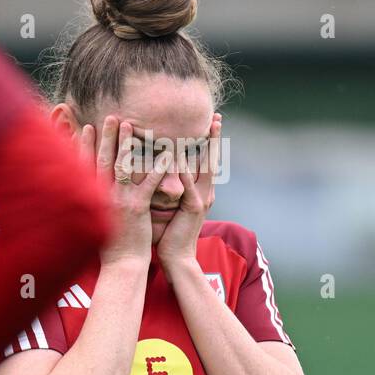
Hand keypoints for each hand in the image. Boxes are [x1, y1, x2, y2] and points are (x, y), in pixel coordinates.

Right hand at [77, 115, 165, 266]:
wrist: (120, 265)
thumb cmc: (109, 245)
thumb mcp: (95, 219)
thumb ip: (93, 201)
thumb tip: (86, 189)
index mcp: (91, 197)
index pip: (85, 166)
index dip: (84, 146)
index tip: (85, 128)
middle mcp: (102, 195)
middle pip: (102, 160)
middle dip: (104, 136)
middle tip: (108, 116)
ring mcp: (118, 200)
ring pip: (122, 166)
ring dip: (125, 143)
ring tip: (128, 123)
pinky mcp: (136, 208)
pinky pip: (148, 183)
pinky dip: (157, 167)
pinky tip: (165, 153)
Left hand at [157, 114, 219, 267]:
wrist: (176, 257)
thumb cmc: (168, 233)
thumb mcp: (168, 206)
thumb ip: (167, 190)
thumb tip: (156, 173)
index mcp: (198, 191)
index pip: (203, 161)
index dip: (207, 143)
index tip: (211, 123)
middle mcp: (204, 192)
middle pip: (210, 159)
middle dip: (214, 138)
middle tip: (218, 117)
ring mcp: (202, 199)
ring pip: (204, 168)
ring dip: (205, 148)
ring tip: (208, 128)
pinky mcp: (194, 208)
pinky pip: (189, 186)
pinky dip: (186, 171)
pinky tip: (181, 156)